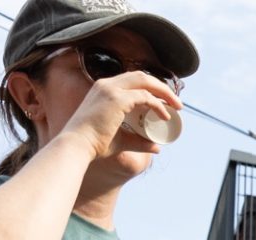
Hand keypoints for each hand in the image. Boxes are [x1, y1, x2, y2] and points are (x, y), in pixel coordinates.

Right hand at [58, 70, 182, 159]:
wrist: (78, 146)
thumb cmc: (95, 145)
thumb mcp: (121, 140)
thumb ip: (138, 142)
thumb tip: (157, 147)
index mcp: (104, 89)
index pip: (133, 80)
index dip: (151, 87)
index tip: (165, 102)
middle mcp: (107, 84)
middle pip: (142, 76)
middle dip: (162, 87)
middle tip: (177, 104)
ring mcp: (111, 89)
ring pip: (145, 82)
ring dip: (164, 92)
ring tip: (177, 107)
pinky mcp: (116, 99)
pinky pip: (145, 97)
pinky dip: (158, 105)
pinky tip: (165, 116)